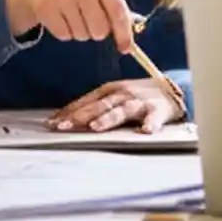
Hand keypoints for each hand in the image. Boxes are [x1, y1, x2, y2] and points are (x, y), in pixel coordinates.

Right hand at [6, 0, 134, 52]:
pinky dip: (63, 33)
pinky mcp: (45, 7)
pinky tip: (58, 19)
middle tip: (87, 24)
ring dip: (78, 32)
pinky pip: (64, 35)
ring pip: (81, 34)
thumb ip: (112, 8)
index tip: (125, 48)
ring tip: (70, 17)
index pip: (118, 10)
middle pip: (99, 28)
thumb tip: (129, 40)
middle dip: (95, 32)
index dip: (124, 32)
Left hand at [47, 79, 182, 133]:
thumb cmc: (137, 95)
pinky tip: (145, 131)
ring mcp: (139, 102)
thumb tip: (68, 119)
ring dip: (108, 119)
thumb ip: (94, 106)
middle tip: (63, 127)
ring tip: (96, 128)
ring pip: (121, 111)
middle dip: (79, 117)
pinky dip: (150, 124)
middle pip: (98, 106)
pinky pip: (153, 118)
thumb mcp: (113, 95)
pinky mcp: (157, 110)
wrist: (170, 89)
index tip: (51, 123)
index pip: (84, 101)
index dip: (67, 112)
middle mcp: (121, 94)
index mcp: (109, 90)